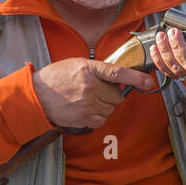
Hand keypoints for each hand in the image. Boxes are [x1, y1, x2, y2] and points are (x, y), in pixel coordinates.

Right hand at [33, 58, 156, 128]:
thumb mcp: (76, 65)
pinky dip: (97, 116)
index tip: (149, 82)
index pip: (117, 73)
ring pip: (110, 108)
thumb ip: (97, 70)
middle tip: (95, 90)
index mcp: (89, 69)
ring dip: (104, 105)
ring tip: (87, 99)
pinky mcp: (84, 118)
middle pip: (116, 95)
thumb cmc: (56, 78)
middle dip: (110, 94)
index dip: (136, 78)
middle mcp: (90, 87)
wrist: (36, 96)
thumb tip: (118, 77)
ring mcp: (87, 104)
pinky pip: (102, 119)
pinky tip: (84, 109)